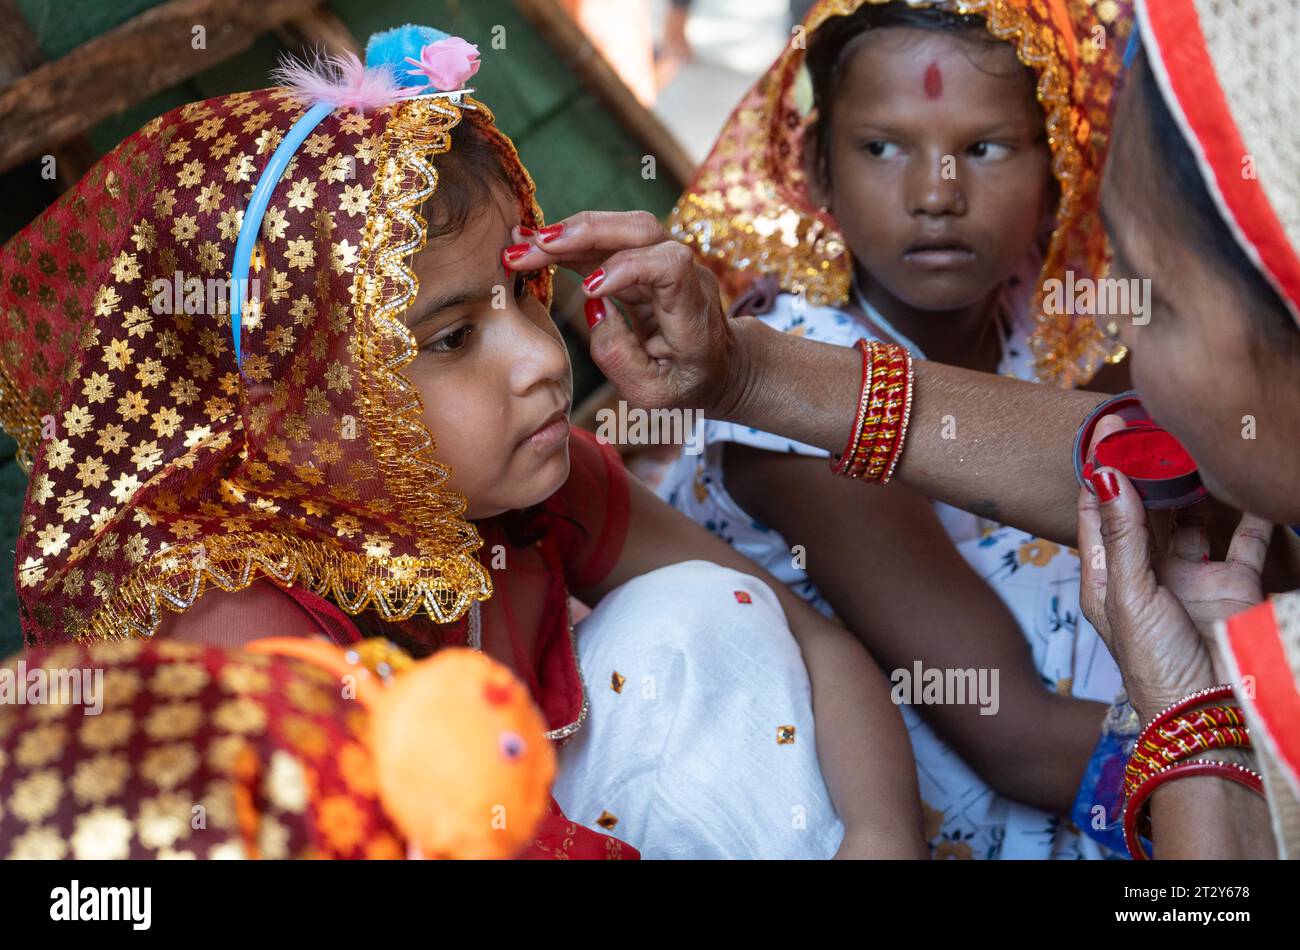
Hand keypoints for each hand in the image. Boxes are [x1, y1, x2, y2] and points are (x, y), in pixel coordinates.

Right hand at [502, 211, 738, 414]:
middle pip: (641, 229)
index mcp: (694, 313)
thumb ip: (620, 357)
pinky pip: (608, 243)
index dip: (627, 267)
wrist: (721, 369)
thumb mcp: (653, 394)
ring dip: (569, 234)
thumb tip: (595, 308)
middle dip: (585, 232)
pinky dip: (570, 243)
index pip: (670, 265)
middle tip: (532, 246)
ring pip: (620, 228)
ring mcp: (667, 262)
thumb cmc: (687, 386)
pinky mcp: (646, 262)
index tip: (588, 291)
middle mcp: (686, 275)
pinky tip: (534, 247)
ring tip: (520, 246)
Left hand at [1077, 416, 1271, 723]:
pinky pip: (1243, 542)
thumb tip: (1106, 476)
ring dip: (1190, 485)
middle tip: (1151, 425)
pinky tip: (1246, 485)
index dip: (1098, 470)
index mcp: (1105, 577)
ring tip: (1192, 444)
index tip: (1105, 430)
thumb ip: (1122, 535)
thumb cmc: (1154, 666)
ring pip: (1189, 519)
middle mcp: (1145, 573)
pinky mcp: (1231, 587)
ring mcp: (1189, 578)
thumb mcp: (1128, 596)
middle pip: (1140, 509)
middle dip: (1144, 470)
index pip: (1095, 511)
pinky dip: (1249, 515)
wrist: (1210, 714)